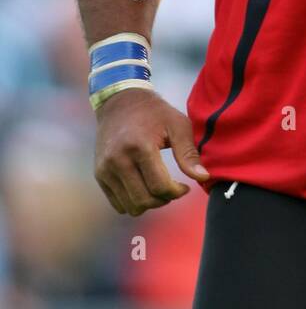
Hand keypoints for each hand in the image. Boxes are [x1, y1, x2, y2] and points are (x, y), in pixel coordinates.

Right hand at [94, 87, 211, 215]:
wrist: (120, 101)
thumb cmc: (155, 113)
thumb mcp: (178, 125)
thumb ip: (189, 153)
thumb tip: (203, 177)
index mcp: (139, 147)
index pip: (159, 187)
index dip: (177, 192)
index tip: (185, 187)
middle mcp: (118, 160)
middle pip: (144, 200)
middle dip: (164, 200)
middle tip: (173, 189)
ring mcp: (105, 168)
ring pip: (130, 207)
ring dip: (149, 204)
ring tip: (159, 188)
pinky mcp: (99, 174)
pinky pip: (118, 204)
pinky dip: (134, 202)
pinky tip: (145, 188)